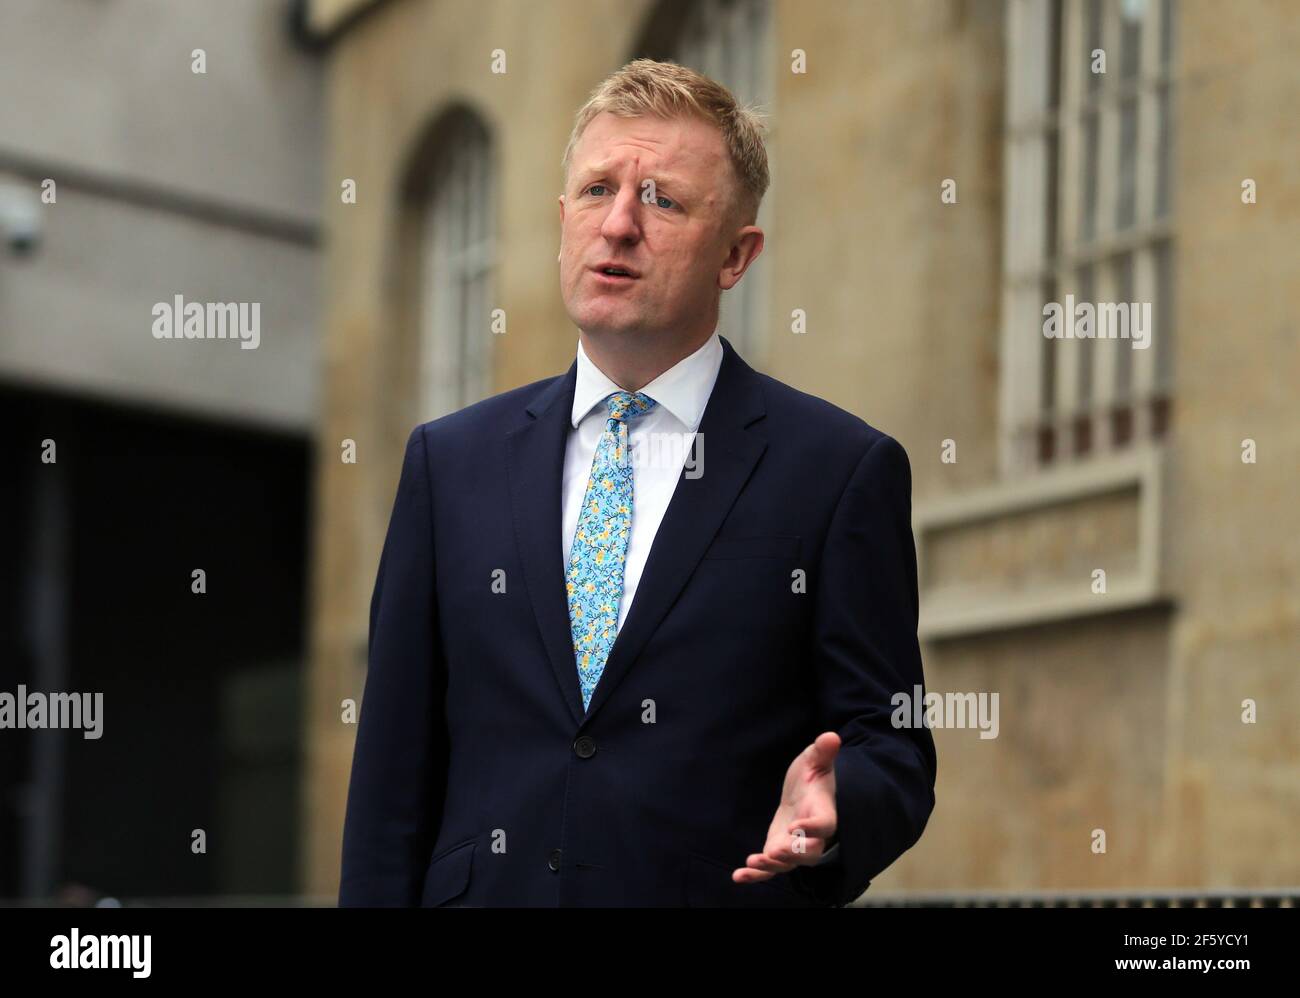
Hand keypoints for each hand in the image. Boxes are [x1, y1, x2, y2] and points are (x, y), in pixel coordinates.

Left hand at [733, 731, 839, 883]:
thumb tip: (831, 736)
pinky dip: (755, 875)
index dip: (814, 828)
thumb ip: (822, 752)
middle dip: (793, 855)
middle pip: (809, 853)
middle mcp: (812, 834)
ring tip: (753, 863)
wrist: (804, 791)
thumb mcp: (815, 759)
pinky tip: (737, 876)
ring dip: (771, 867)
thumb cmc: (813, 774)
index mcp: (824, 811)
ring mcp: (795, 845)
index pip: (825, 824)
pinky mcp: (778, 850)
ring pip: (788, 864)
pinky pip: (770, 868)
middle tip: (775, 852)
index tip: (798, 826)